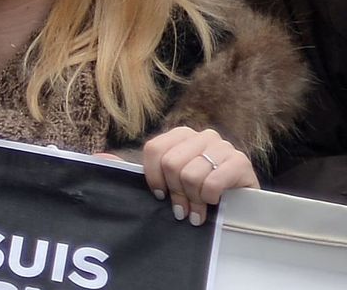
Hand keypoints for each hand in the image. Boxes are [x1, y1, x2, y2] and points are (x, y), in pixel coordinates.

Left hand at [142, 126, 258, 226]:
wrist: (243, 203)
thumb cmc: (202, 190)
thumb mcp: (171, 180)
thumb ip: (142, 169)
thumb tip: (103, 156)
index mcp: (182, 135)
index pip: (154, 148)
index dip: (154, 176)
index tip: (160, 195)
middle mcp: (202, 135)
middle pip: (171, 164)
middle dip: (176, 193)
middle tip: (183, 209)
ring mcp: (223, 146)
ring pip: (191, 175)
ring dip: (193, 199)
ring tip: (198, 210)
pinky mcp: (240, 161)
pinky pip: (212, 182)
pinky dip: (209, 198)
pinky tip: (214, 202)